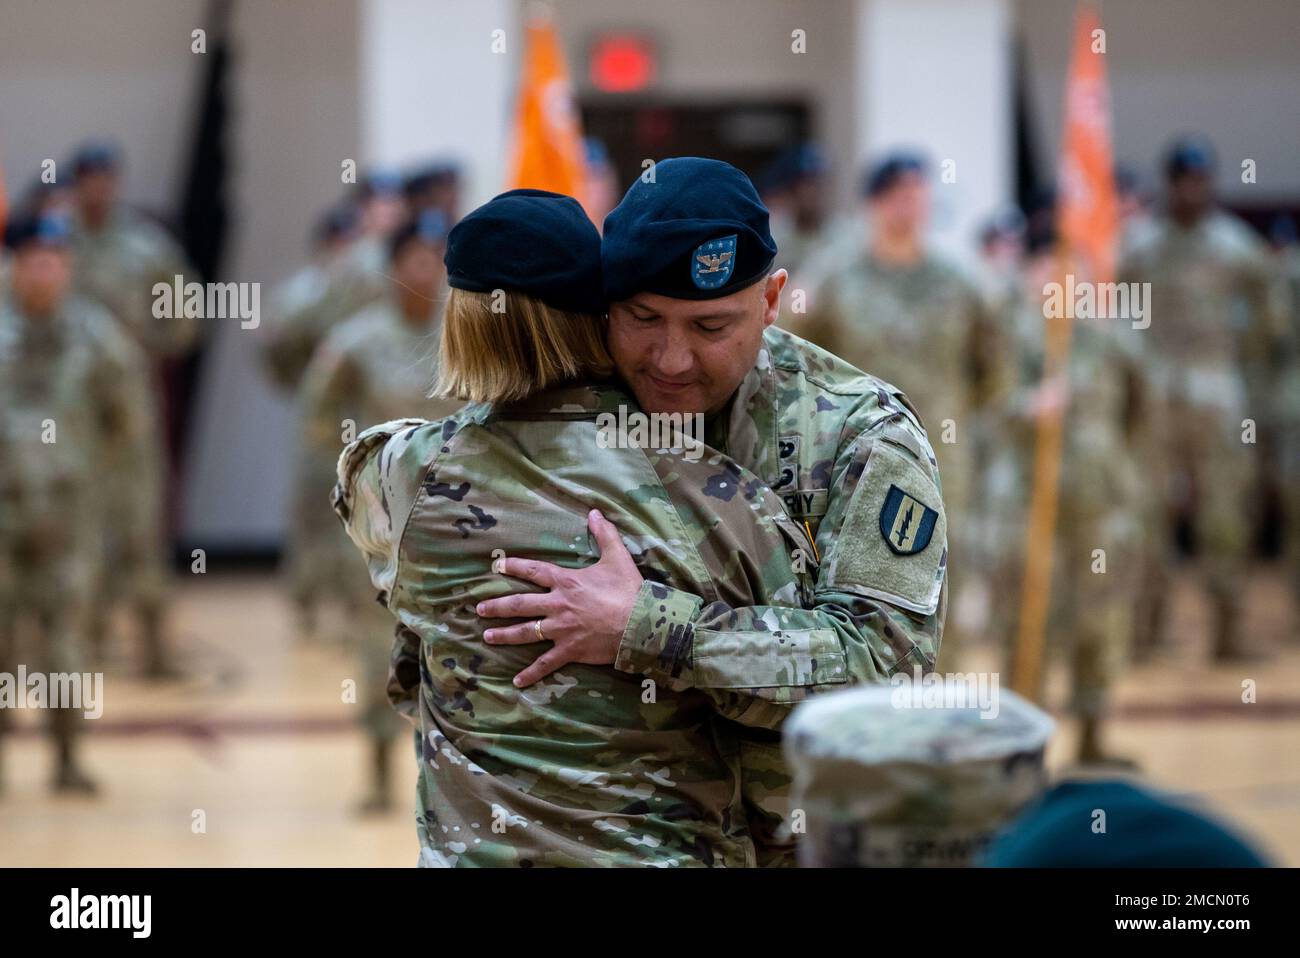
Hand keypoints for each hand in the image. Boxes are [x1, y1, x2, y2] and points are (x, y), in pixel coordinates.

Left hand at [477, 509, 642, 687]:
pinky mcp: (569, 650)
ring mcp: (561, 629)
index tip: (496, 567)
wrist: (640, 623)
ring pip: (526, 632)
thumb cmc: (628, 590)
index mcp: (566, 582)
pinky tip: (516, 681)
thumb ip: (605, 534)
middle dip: (497, 606)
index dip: (514, 567)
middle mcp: (558, 605)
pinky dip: (531, 673)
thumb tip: (596, 512)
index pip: (534, 572)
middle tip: (480, 609)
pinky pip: (546, 663)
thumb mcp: (617, 557)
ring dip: (504, 635)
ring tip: (487, 636)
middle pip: (520, 604)